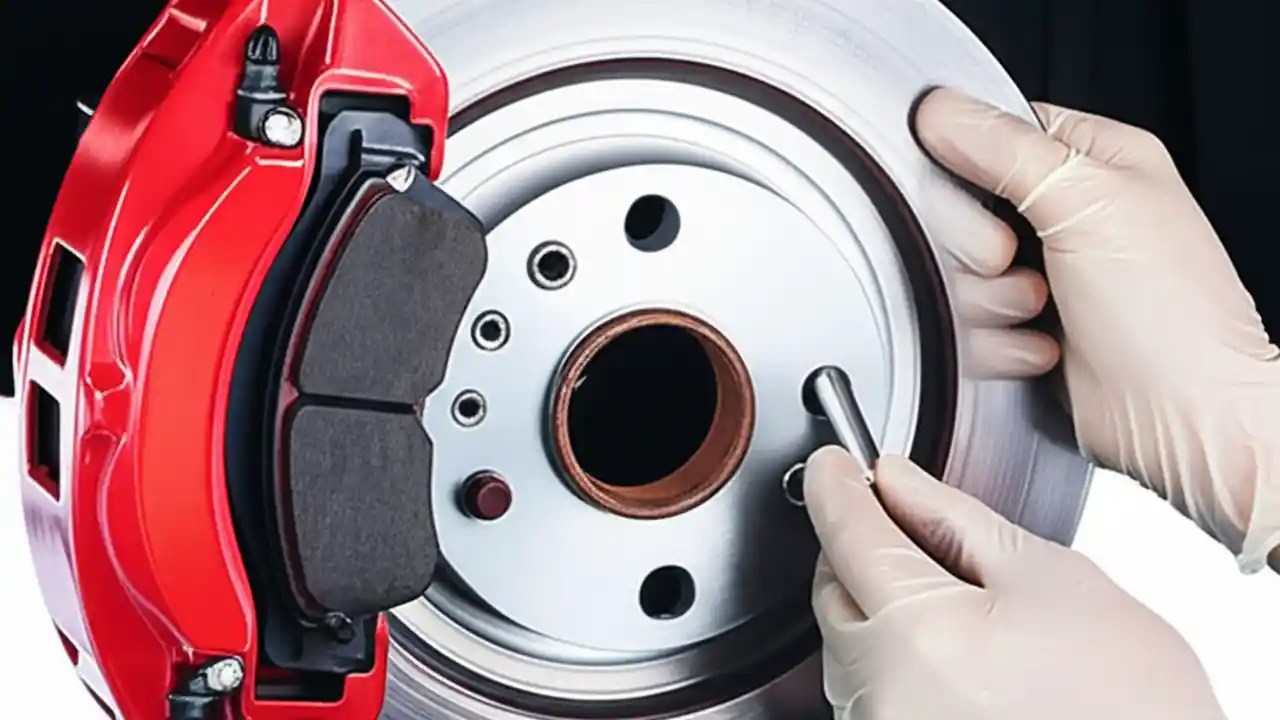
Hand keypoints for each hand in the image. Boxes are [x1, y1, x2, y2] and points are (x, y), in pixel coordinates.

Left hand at [805, 447, 1226, 719]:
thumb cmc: (1131, 700)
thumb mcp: (1050, 577)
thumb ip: (956, 520)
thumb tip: (897, 480)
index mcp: (919, 634)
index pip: (845, 535)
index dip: (836, 486)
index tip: (833, 464)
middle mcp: (885, 695)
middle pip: (833, 591)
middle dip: (860, 549)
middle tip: (909, 526)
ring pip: (848, 645)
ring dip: (877, 608)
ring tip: (959, 607)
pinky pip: (869, 691)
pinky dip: (891, 659)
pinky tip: (952, 652)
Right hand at [916, 87, 1279, 571]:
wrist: (1181, 419)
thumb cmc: (1169, 315)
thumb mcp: (1088, 204)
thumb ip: (1006, 150)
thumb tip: (940, 113)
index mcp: (1100, 161)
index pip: (999, 132)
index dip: (971, 165)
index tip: (983, 199)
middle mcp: (1074, 215)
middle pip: (965, 208)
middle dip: (978, 248)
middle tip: (1016, 261)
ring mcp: (1049, 275)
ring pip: (959, 273)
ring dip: (989, 303)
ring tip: (1041, 313)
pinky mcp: (1028, 330)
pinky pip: (969, 325)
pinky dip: (996, 345)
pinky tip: (1043, 349)